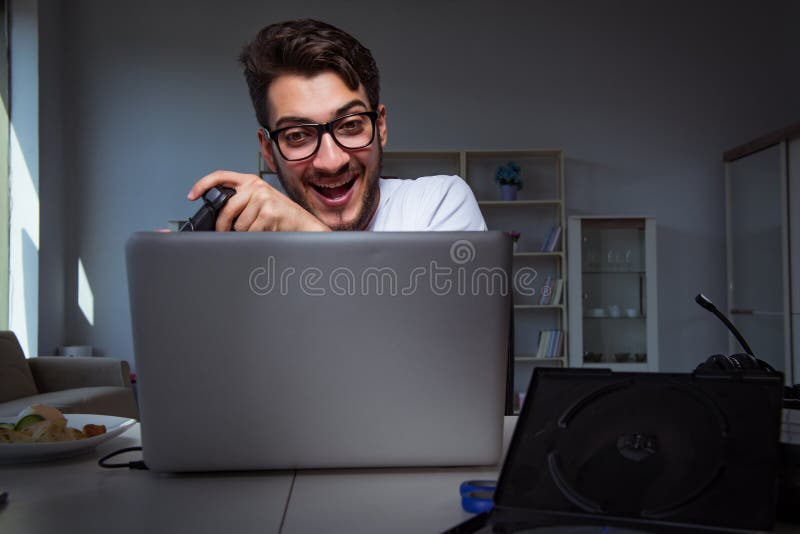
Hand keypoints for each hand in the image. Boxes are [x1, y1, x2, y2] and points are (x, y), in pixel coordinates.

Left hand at [188, 171, 329, 231]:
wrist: (304, 225)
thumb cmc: (281, 216)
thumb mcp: (260, 201)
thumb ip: (241, 201)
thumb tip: (217, 215)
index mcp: (250, 181)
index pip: (220, 176)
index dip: (203, 185)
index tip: (192, 195)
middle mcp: (256, 186)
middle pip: (226, 208)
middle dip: (222, 225)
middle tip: (224, 232)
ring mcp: (263, 198)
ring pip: (238, 224)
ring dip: (243, 233)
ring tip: (258, 229)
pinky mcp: (268, 212)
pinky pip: (249, 231)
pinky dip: (254, 236)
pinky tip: (265, 231)